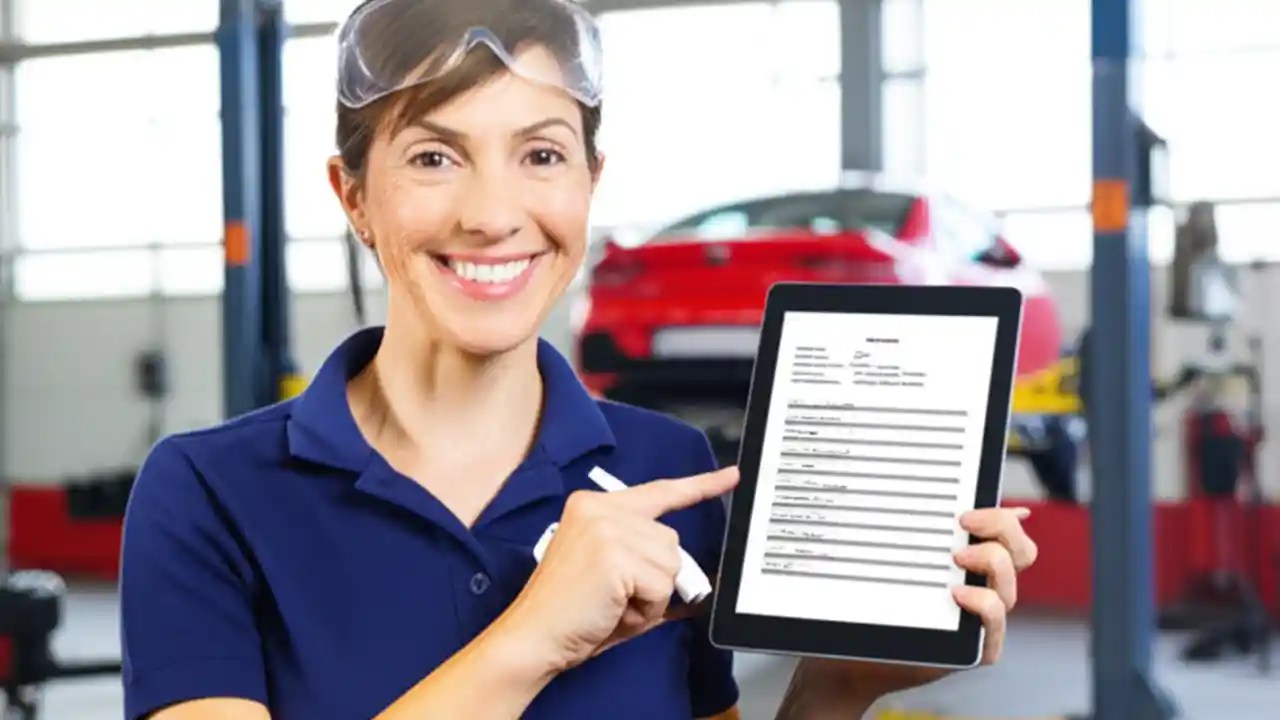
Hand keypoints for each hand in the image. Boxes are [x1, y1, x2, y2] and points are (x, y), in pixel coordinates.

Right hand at [497, 466, 739, 673]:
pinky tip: (614, 609)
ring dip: (651, 596)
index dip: (699, 487)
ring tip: (612, 604)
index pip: (659, 492)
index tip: (729, 476)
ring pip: (670, 564)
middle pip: (670, 541)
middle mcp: (601, 508)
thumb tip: (696, 579)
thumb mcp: (611, 573)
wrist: (533, 635)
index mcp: (595, 505)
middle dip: (656, 578)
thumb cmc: (569, 613)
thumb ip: (647, 562)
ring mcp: (608, 528)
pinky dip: (646, 609)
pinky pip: (661, 587)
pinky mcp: (616, 554)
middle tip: (617, 598)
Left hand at [791, 506, 1037, 706]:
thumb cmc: (875, 607)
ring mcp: (983, 620)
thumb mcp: (895, 561)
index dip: (1005, 518)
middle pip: (1021, 553)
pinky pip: (995, 620)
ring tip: (956, 558)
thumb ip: (918, 533)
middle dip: (1002, 529)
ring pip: (1010, 585)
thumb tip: (943, 500)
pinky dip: (984, 603)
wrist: (856, 659)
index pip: (1012, 537)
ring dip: (990, 561)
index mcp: (975, 565)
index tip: (968, 510)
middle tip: (965, 523)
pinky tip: (957, 595)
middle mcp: (986, 589)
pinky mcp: (978, 647)